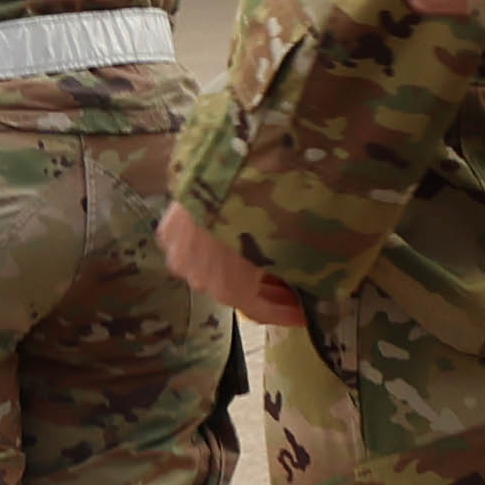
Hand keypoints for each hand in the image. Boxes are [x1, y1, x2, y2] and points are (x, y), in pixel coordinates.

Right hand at [155, 199, 305, 326]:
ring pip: (211, 268)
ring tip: (262, 254)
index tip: (306, 314)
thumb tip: (316, 276)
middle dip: (264, 288)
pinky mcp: (167, 229)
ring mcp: (179, 255)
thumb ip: (301, 268)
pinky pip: (195, 245)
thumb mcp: (291, 244)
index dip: (287, 314)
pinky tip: (230, 232)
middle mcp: (200, 280)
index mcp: (230, 289)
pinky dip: (215, 245)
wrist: (216, 170)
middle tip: (290, 282)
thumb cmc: (258, 211)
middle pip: (235, 289)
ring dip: (237, 265)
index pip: (263, 312)